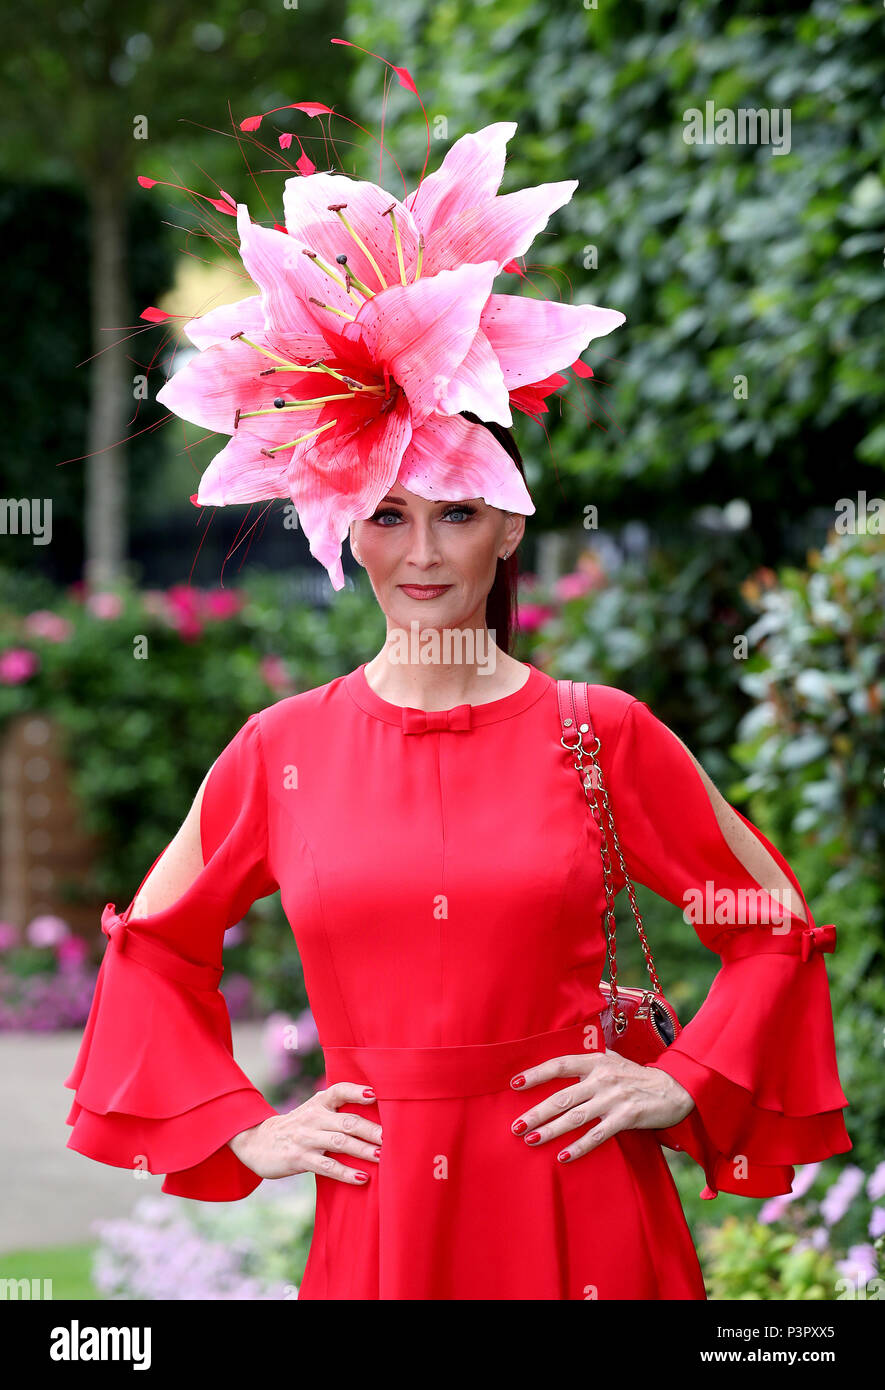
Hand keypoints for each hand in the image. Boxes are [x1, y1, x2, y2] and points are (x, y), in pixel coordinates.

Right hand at [228, 1082, 381, 1184]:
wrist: (258, 1142)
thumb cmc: (297, 1127)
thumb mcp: (313, 1112)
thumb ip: (337, 1111)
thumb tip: (376, 1114)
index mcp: (319, 1102)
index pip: (339, 1090)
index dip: (357, 1091)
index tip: (375, 1095)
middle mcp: (313, 1117)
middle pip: (347, 1121)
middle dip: (371, 1130)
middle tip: (393, 1137)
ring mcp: (306, 1138)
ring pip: (340, 1143)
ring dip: (363, 1150)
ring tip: (383, 1157)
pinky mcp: (299, 1159)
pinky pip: (327, 1166)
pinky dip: (346, 1173)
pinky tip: (363, 1178)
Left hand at [509, 1051, 694, 1162]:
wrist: (673, 1089)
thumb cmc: (636, 1076)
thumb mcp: (613, 1060)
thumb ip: (588, 1061)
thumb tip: (559, 1063)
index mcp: (596, 1060)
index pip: (560, 1065)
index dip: (536, 1074)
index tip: (515, 1084)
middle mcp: (602, 1078)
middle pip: (562, 1096)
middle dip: (537, 1112)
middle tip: (516, 1126)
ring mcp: (614, 1098)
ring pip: (576, 1117)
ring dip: (552, 1130)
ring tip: (532, 1140)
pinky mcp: (627, 1117)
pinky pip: (598, 1135)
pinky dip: (580, 1147)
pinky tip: (564, 1156)